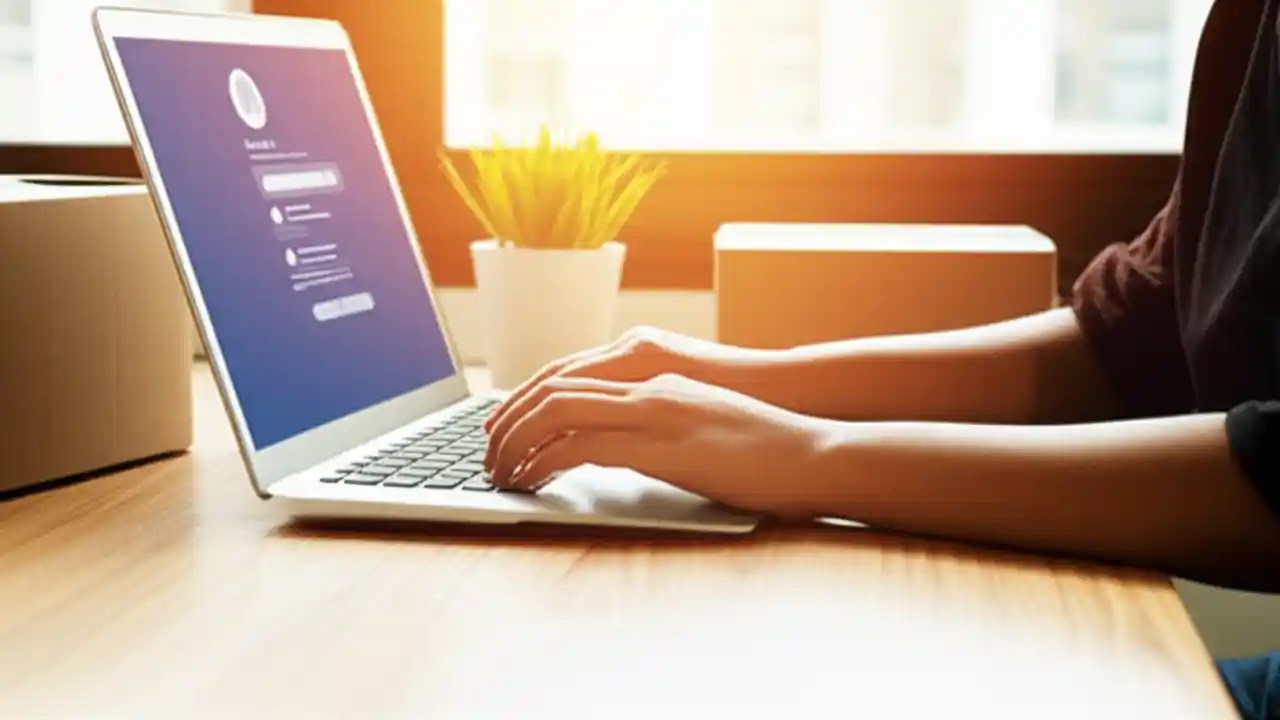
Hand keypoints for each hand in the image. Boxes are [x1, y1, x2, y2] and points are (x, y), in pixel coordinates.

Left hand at [484, 372, 832, 515]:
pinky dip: (545, 462)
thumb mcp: (703, 426)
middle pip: (552, 387)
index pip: (571, 376)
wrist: (811, 451)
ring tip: (498, 473)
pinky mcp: (658, 442)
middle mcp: (646, 381)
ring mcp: (651, 407)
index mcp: (655, 374)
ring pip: (556, 410)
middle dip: (508, 421)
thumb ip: (661, 427)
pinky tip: (532, 482)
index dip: (527, 400)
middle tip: (486, 454)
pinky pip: (580, 445)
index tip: (501, 428)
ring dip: (517, 442)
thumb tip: (626, 447)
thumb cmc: (766, 447)